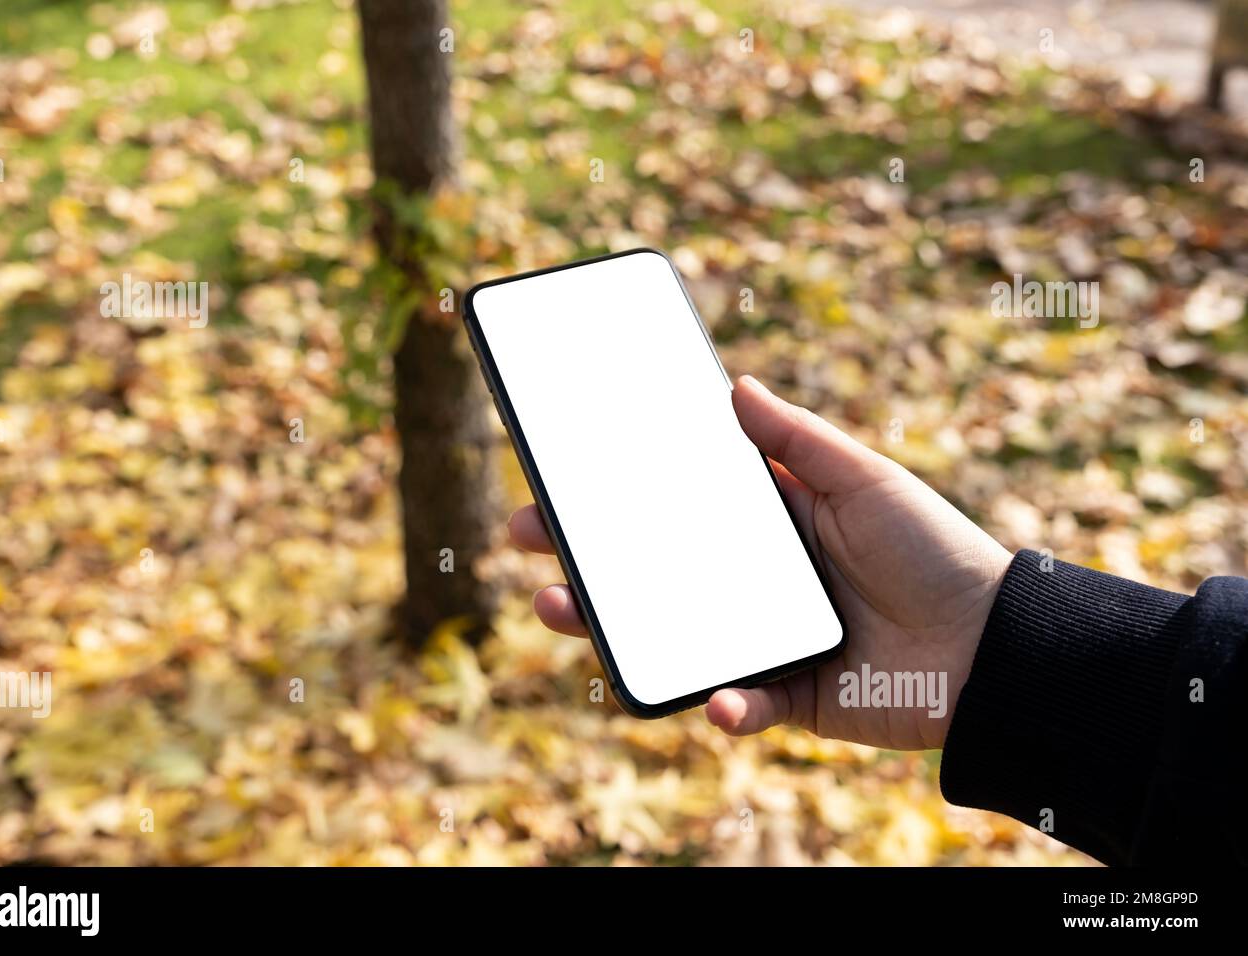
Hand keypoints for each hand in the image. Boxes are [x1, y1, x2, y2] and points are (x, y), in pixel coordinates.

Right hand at [507, 374, 1013, 749]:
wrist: (994, 647)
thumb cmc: (935, 549)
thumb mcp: (865, 480)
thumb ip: (798, 438)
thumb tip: (732, 386)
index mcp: (769, 523)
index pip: (675, 505)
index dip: (616, 494)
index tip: (560, 477)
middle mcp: (754, 581)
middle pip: (652, 569)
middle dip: (583, 557)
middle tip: (528, 540)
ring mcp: (764, 638)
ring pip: (671, 636)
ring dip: (611, 631)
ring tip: (562, 610)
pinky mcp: (788, 696)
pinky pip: (739, 703)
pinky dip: (725, 704)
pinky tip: (722, 698)